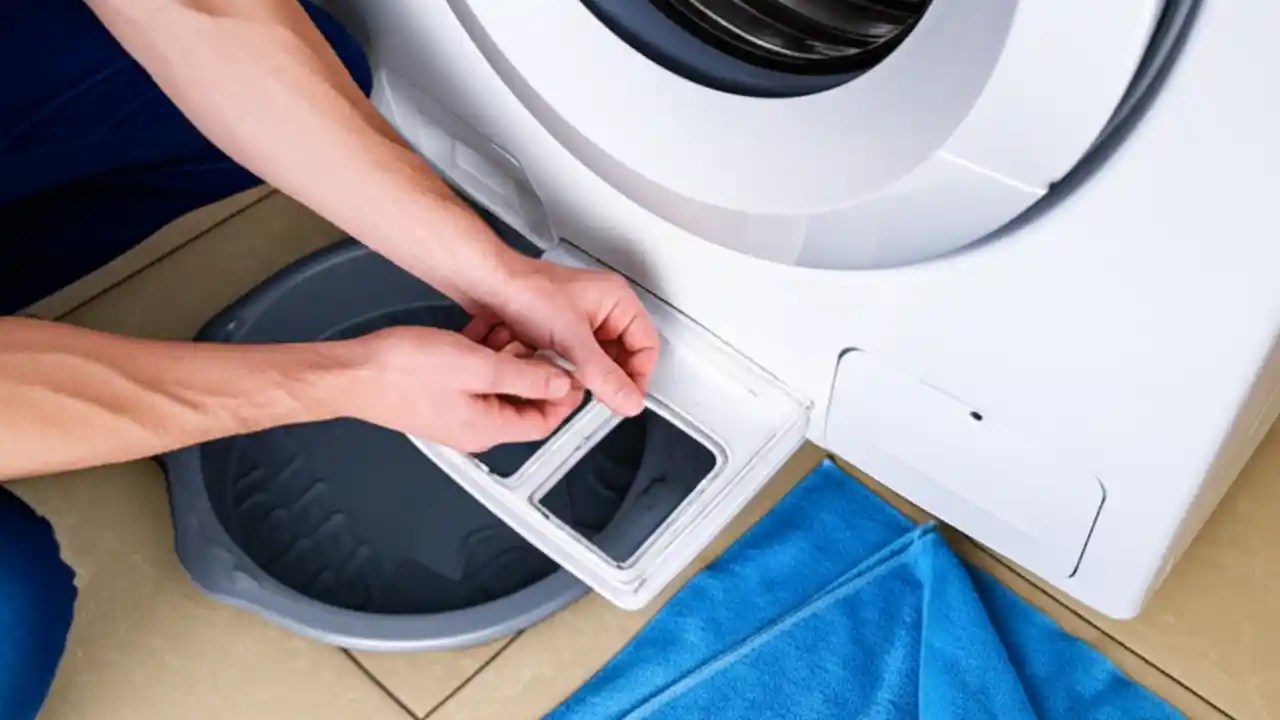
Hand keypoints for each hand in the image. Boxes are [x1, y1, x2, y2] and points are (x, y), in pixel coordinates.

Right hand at [334, 326, 583, 452]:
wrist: (352, 372)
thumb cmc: (402, 371)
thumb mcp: (479, 366)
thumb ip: (526, 376)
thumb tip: (561, 383)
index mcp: (488, 428)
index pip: (545, 422)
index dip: (565, 396)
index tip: (573, 370)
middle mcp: (474, 428)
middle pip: (524, 405)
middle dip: (536, 373)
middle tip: (541, 345)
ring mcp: (455, 415)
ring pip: (499, 390)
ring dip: (509, 362)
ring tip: (506, 334)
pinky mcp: (439, 399)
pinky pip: (475, 383)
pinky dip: (484, 360)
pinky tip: (478, 337)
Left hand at [463, 256, 659, 416]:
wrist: (487, 283)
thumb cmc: (525, 290)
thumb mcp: (572, 339)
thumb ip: (604, 375)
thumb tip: (628, 399)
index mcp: (617, 299)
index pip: (647, 345)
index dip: (640, 375)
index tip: (627, 399)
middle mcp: (602, 306)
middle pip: (624, 354)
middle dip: (611, 377)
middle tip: (603, 397)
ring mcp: (581, 317)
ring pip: (599, 358)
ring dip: (589, 374)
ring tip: (578, 384)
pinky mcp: (561, 327)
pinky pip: (578, 356)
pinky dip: (571, 369)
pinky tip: (560, 374)